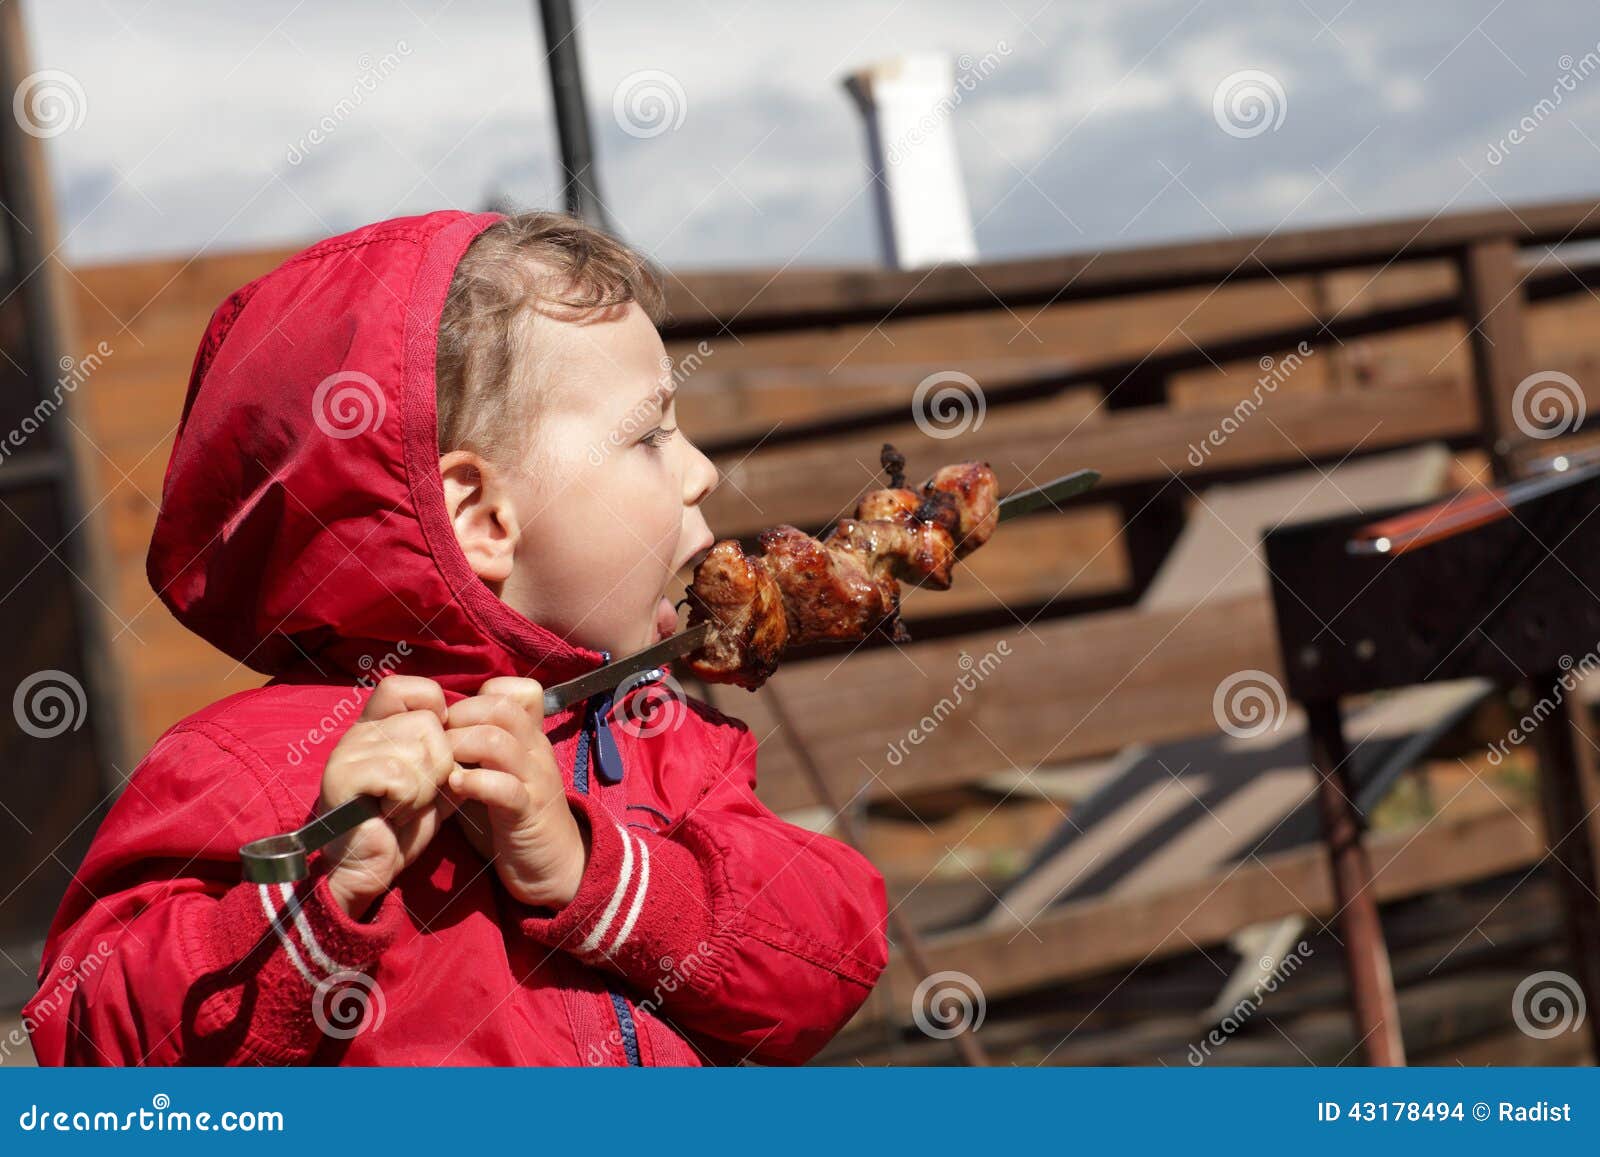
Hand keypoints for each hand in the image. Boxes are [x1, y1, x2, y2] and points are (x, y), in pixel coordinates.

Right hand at [318, 675, 457, 918]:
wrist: (370, 869)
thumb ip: (452, 753)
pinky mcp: (342, 778)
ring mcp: (347, 752)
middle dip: (439, 767)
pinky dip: (408, 802)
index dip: (434, 711)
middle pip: (429, 724)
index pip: (410, 688)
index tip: (436, 749)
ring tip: (400, 807)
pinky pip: (402, 776)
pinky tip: (390, 816)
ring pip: (421, 751)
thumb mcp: (436, 781)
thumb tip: (483, 730)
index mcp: (377, 726)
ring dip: (424, 790)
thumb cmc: (402, 825)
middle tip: (413, 795)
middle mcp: (358, 732)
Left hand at [444, 677, 589, 909]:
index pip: (513, 691)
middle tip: (437, 743)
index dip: (476, 697)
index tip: (451, 722)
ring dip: (460, 746)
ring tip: (443, 765)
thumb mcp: (499, 773)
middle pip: (499, 706)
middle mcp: (535, 749)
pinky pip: (505, 787)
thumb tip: (432, 731)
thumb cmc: (514, 817)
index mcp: (528, 737)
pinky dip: (474, 783)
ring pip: (498, 739)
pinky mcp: (529, 811)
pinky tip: (455, 788)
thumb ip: (476, 750)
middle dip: (459, 717)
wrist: (553, 864)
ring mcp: (535, 778)